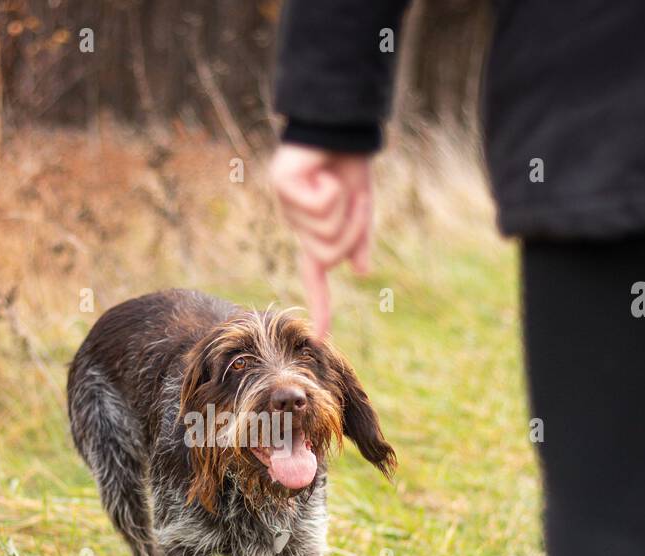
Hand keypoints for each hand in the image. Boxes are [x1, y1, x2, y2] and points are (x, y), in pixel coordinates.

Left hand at [269, 144, 372, 339]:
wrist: (339, 126)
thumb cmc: (348, 164)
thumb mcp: (361, 208)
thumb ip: (360, 240)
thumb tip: (361, 273)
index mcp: (313, 232)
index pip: (316, 276)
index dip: (320, 306)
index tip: (320, 340)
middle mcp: (296, 224)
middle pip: (330, 255)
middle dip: (351, 230)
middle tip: (352, 196)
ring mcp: (286, 206)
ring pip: (324, 233)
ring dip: (343, 207)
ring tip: (335, 179)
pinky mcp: (283, 186)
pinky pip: (318, 206)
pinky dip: (331, 187)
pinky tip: (323, 169)